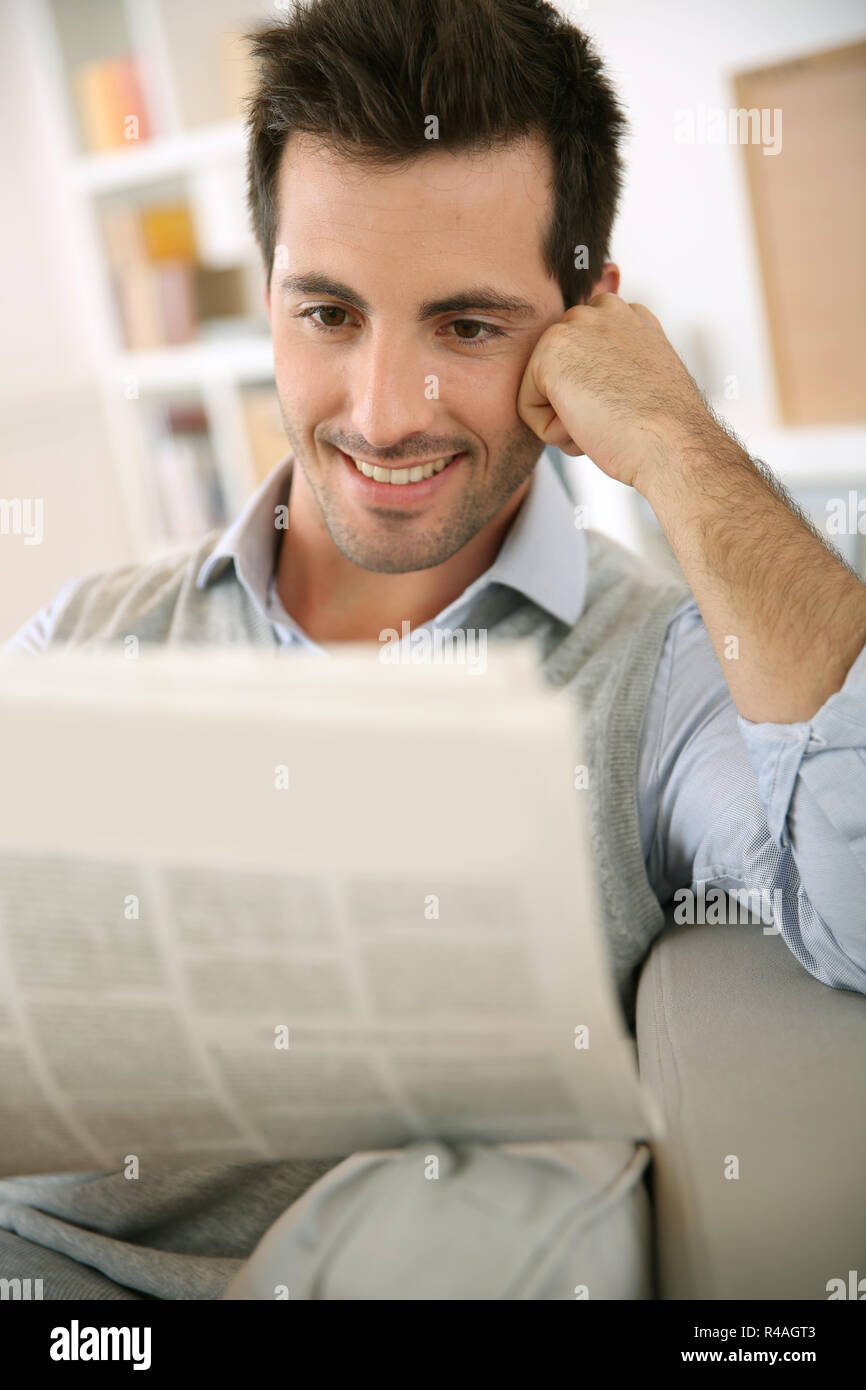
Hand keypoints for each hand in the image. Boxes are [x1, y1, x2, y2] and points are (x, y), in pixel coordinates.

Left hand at [516, 293, 709, 491]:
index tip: (630, 407)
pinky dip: (552, 431)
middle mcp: (602, 309)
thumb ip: (616, 365)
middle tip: (618, 416)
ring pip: (542, 391)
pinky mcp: (551, 351)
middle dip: (579, 404)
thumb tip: (588, 377)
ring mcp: (576, 326)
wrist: (672, 444)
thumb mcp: (644, 381)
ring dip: (566, 418)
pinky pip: (527, 408)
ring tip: (605, 420)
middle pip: (558, 374)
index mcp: (628, 315)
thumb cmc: (663, 430)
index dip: (598, 397)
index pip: (582, 361)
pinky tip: (588, 425)